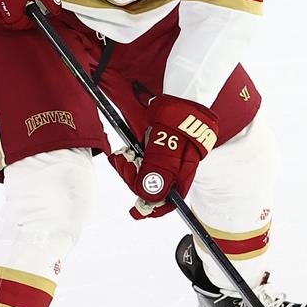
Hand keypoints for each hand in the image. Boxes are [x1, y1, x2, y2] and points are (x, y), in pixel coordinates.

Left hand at [127, 96, 218, 218]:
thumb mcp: (166, 147)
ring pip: (148, 174)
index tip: (136, 210)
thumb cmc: (179, 120)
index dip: (153, 208)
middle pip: (155, 188)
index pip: (170, 202)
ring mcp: (170, 159)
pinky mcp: (163, 148)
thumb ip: (157, 171)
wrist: (185, 96)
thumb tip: (148, 198)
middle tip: (122, 163)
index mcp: (183, 174)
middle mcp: (178, 170)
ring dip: (132, 168)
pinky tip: (129, 150)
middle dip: (135, 180)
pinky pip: (147, 161)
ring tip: (123, 155)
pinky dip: (135, 158)